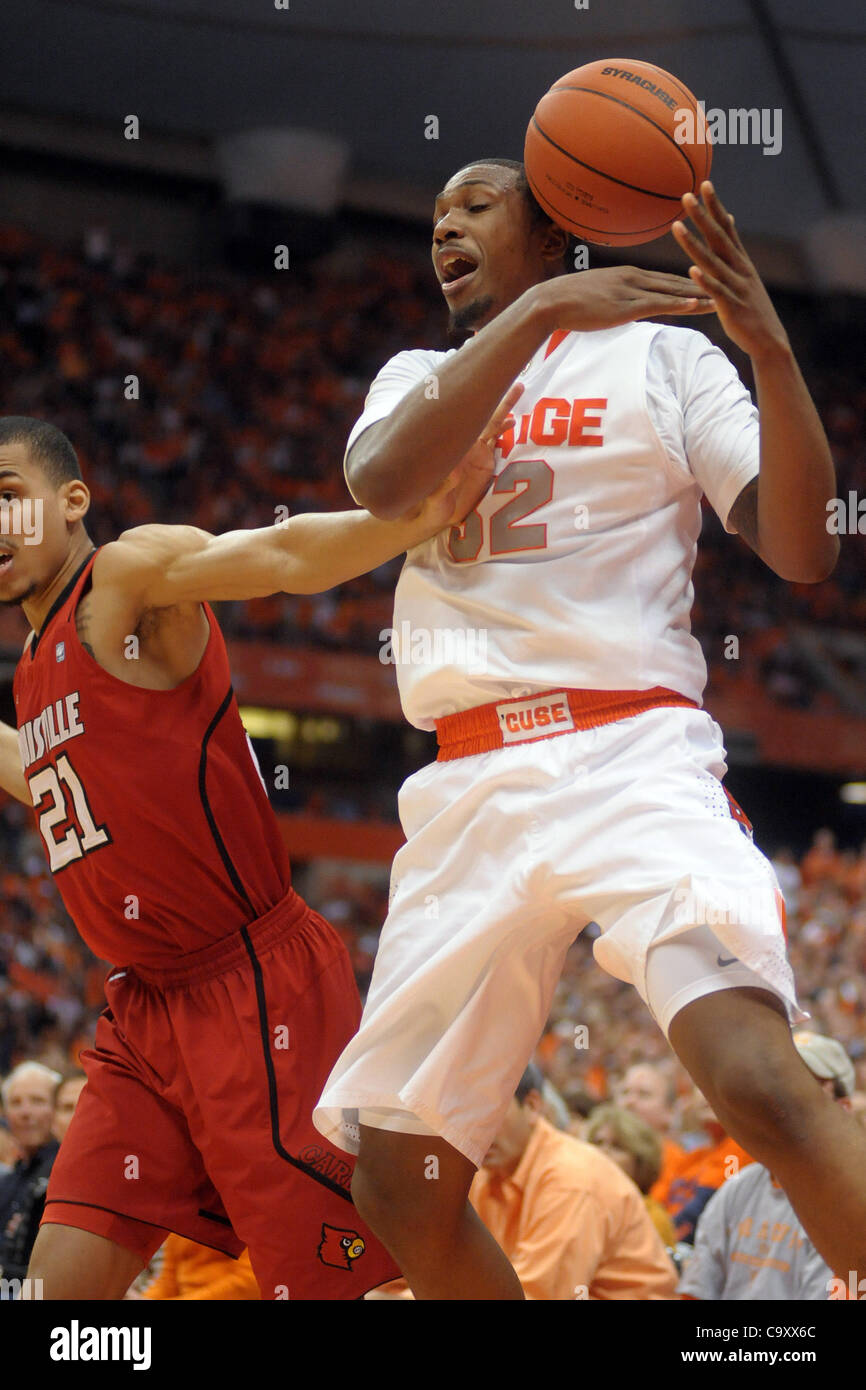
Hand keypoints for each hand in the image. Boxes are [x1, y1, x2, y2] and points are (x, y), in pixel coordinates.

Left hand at [402, 384, 524, 539]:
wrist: (434, 516)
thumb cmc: (428, 507)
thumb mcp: (434, 500)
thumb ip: (442, 487)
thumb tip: (453, 471)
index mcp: (447, 448)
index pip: (457, 420)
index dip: (466, 403)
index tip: (476, 385)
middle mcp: (461, 444)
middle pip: (478, 415)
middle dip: (492, 397)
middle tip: (507, 379)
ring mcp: (474, 451)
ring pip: (490, 424)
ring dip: (503, 408)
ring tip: (517, 388)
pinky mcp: (484, 462)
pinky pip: (496, 441)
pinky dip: (505, 430)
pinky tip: (514, 423)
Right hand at [532, 265, 713, 334]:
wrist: (549, 302)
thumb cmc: (566, 302)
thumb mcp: (596, 297)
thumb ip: (613, 300)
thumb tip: (620, 308)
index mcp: (627, 276)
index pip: (664, 278)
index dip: (688, 277)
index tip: (708, 277)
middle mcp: (633, 279)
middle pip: (675, 281)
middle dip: (702, 283)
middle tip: (726, 284)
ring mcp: (630, 291)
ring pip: (671, 292)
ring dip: (698, 294)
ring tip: (721, 298)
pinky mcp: (624, 306)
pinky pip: (657, 304)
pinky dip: (678, 303)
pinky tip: (696, 303)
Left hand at [672, 182, 789, 359]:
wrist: (769, 340)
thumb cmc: (752, 308)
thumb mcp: (745, 274)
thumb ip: (734, 248)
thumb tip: (728, 219)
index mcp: (741, 261)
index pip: (726, 228)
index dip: (715, 206)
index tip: (704, 183)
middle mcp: (739, 269)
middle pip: (718, 238)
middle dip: (702, 216)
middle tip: (685, 195)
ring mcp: (736, 287)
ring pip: (712, 262)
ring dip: (693, 244)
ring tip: (676, 227)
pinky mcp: (731, 307)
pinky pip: (716, 291)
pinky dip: (705, 280)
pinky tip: (693, 270)